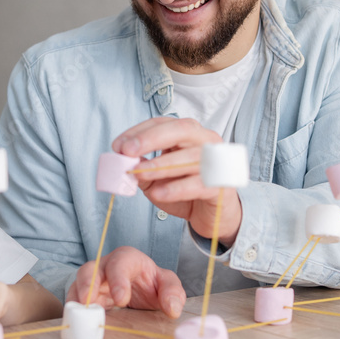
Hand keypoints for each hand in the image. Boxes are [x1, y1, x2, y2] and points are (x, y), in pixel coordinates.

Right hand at [66, 246, 185, 317]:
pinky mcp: (87, 295)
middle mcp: (106, 266)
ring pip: (78, 283)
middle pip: (90, 269)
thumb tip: (172, 308)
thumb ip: (173, 292)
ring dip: (76, 298)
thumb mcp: (168, 284)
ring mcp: (94, 280)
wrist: (142, 289)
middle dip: (87, 285)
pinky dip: (74, 309)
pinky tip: (77, 321)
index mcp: (127, 259)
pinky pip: (75, 299)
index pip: (120, 263)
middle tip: (88, 303)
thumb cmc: (152, 282)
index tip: (121, 299)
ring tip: (78, 315)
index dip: (118, 280)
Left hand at [113, 117, 243, 244]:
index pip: (163, 124)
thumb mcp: (157, 178)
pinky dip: (177, 188)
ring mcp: (217, 161)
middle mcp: (206, 141)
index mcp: (189, 133)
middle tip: (127, 151)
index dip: (139, 132)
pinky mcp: (221, 184)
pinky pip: (199, 183)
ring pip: (190, 156)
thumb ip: (143, 167)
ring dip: (161, 165)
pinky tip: (159, 193)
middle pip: (181, 130)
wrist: (211, 215)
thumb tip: (125, 160)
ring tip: (139, 174)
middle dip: (151, 139)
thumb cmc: (185, 189)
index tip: (118, 146)